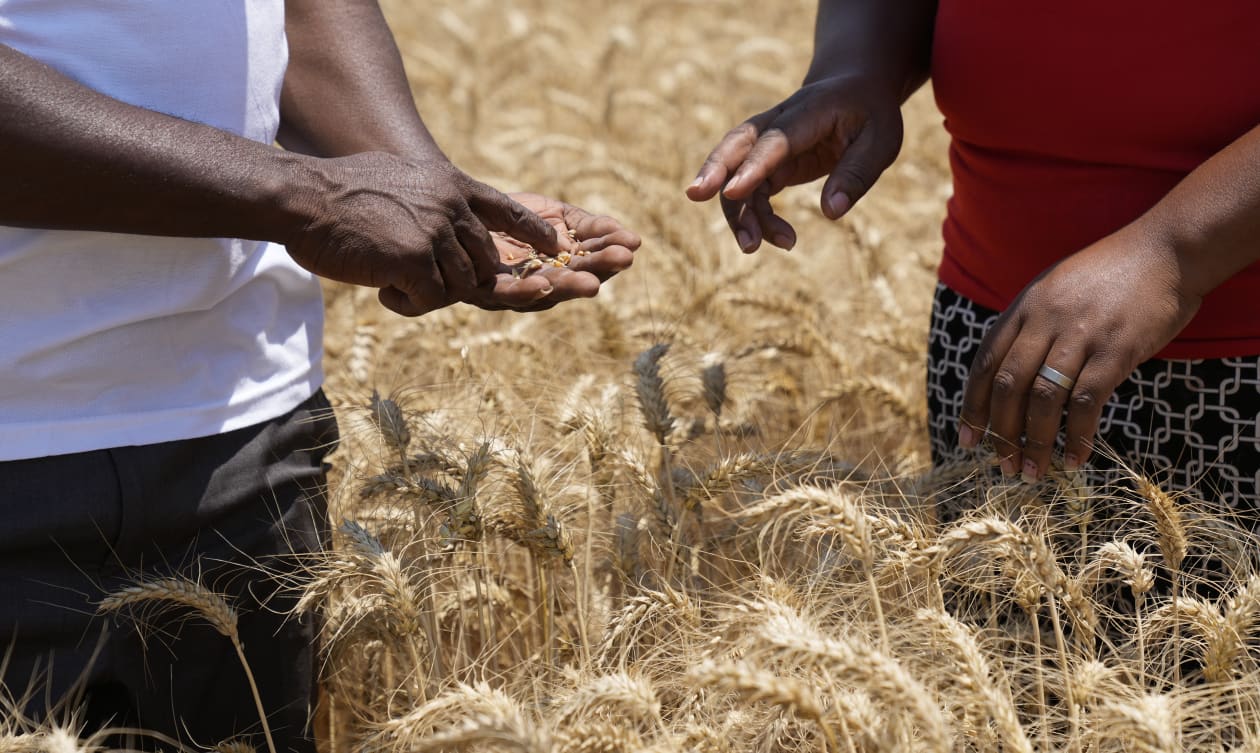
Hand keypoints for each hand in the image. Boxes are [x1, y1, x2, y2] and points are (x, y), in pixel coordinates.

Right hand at [285, 152, 582, 315]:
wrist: (304, 198)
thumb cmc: (340, 192)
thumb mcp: (400, 178)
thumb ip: (431, 196)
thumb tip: (449, 208)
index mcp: (450, 185)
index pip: (506, 209)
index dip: (532, 232)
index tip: (555, 247)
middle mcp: (451, 207)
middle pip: (485, 261)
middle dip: (462, 279)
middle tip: (422, 280)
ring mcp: (436, 234)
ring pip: (460, 285)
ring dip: (428, 292)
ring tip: (392, 282)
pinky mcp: (416, 261)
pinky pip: (431, 299)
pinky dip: (409, 303)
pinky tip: (383, 291)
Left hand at [475, 192, 639, 311]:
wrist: (455, 206)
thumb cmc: (506, 213)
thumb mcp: (550, 213)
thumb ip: (582, 225)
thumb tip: (620, 232)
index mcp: (559, 264)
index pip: (589, 259)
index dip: (609, 251)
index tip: (633, 241)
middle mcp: (540, 282)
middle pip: (573, 277)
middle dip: (598, 268)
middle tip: (625, 259)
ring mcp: (514, 290)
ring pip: (546, 290)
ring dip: (570, 286)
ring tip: (594, 284)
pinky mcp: (483, 291)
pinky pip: (506, 293)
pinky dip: (526, 292)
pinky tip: (543, 284)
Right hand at [685, 74, 903, 252]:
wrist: (854, 89)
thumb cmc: (870, 114)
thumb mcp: (881, 141)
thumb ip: (857, 174)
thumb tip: (831, 213)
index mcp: (807, 112)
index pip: (773, 141)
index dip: (752, 166)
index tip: (732, 192)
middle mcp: (776, 123)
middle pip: (735, 146)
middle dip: (713, 171)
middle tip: (695, 195)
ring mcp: (766, 142)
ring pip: (736, 175)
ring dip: (739, 213)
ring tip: (753, 247)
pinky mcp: (765, 162)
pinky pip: (749, 192)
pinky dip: (756, 217)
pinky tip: (779, 239)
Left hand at [957, 228, 1201, 480]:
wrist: (1165, 249)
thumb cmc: (1110, 275)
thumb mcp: (1054, 288)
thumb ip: (1030, 325)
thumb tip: (1009, 374)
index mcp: (1024, 307)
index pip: (986, 363)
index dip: (973, 405)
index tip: (968, 439)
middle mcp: (1044, 320)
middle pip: (1008, 385)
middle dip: (1001, 432)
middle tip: (1003, 466)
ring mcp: (1080, 334)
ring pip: (1042, 398)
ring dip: (1034, 442)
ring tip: (1033, 472)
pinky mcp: (1116, 349)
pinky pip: (1086, 401)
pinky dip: (1076, 435)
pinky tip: (1074, 458)